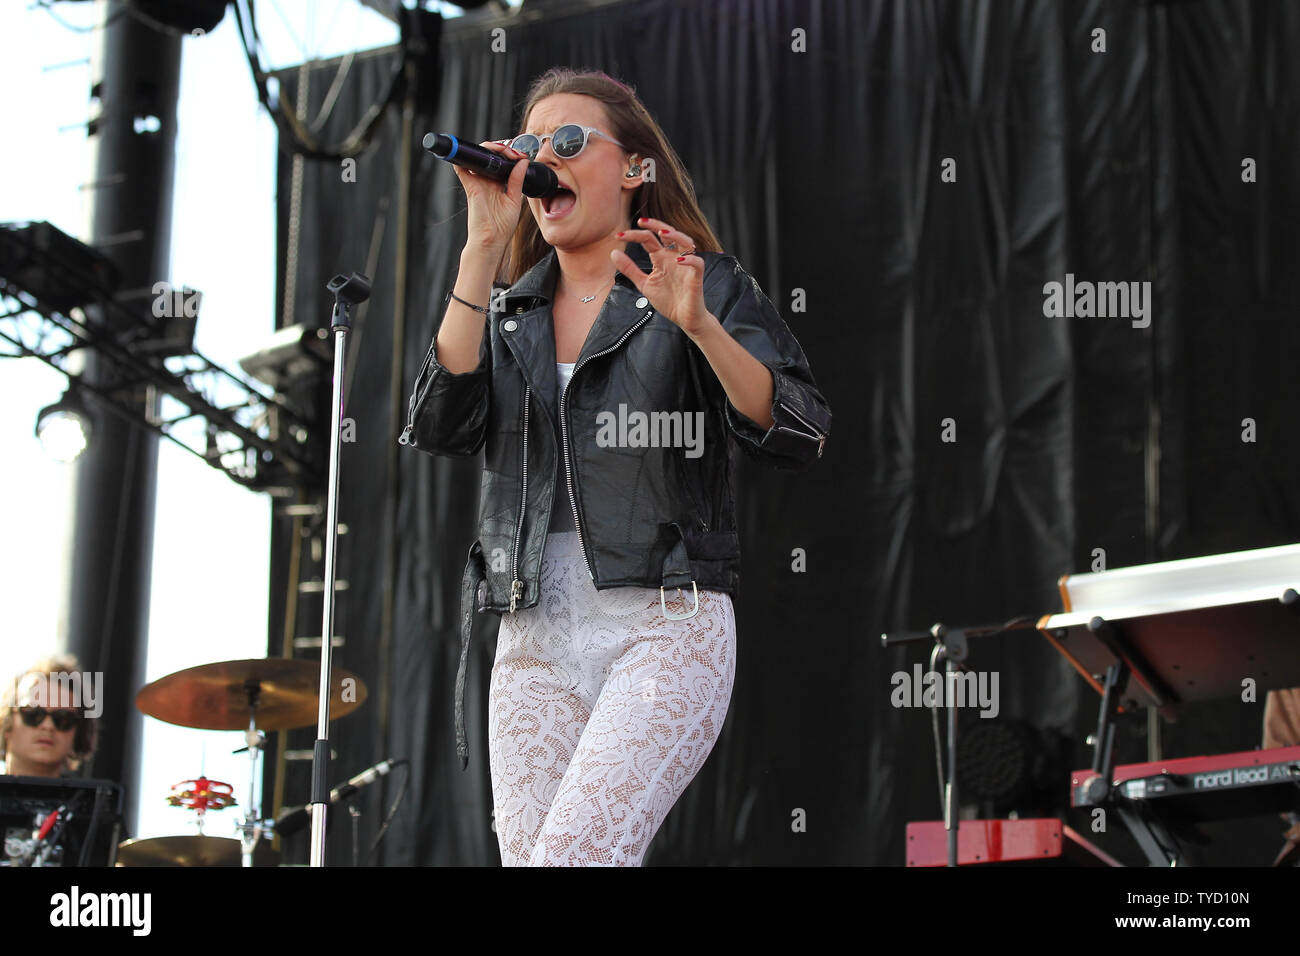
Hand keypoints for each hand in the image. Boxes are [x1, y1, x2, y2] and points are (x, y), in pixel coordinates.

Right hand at [455, 139, 529, 251]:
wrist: (492, 240)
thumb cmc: (502, 226)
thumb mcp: (514, 199)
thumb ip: (517, 180)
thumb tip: (522, 162)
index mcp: (498, 183)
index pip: (501, 162)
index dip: (510, 154)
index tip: (522, 156)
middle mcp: (487, 180)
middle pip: (489, 156)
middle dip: (502, 148)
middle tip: (514, 153)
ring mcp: (478, 182)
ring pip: (478, 157)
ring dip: (489, 148)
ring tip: (503, 150)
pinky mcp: (471, 186)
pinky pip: (462, 167)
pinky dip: (464, 156)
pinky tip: (478, 151)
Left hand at [610, 217, 712, 337]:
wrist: (684, 319)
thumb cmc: (667, 300)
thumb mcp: (643, 284)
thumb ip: (630, 269)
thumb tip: (613, 252)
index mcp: (660, 258)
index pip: (648, 239)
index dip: (634, 235)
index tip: (618, 236)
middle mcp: (673, 257)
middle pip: (668, 233)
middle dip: (656, 224)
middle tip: (641, 222)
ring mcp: (686, 265)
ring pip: (686, 242)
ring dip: (676, 235)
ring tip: (662, 233)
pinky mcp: (695, 277)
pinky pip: (697, 263)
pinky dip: (689, 260)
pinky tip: (678, 260)